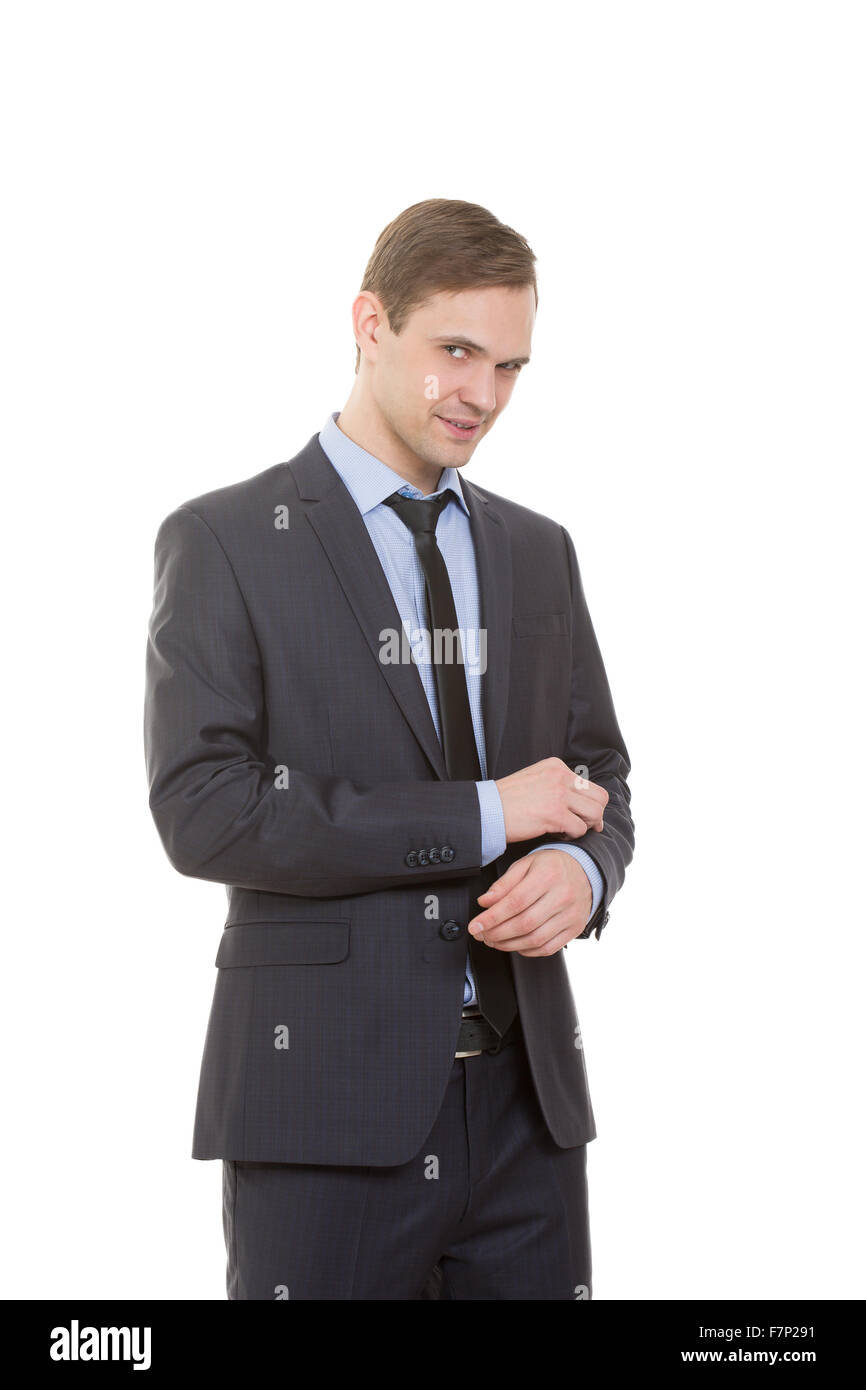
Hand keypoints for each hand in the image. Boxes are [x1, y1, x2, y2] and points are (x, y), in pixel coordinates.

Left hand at [467, 849, 593, 956]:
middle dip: (497, 934)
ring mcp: (571, 915)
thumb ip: (504, 883)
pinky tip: (515, 944)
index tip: (476, 926)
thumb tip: (485, 902)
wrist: (585, 870)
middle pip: (524, 923)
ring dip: (509, 945)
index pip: (515, 902)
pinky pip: (548, 948)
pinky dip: (527, 951)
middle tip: (481, 935)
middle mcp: (562, 896)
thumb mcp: (526, 864)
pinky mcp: (574, 929)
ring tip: (493, 941)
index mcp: (548, 875)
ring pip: (535, 939)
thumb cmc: (552, 866)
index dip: (492, 918)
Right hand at [495, 757, 607, 842]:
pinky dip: (573, 836)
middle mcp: (560, 776)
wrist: (487, 810)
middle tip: (585, 825)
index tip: (580, 814)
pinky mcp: (555, 814)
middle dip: (595, 814)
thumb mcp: (535, 779)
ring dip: (587, 825)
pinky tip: (559, 834)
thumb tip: (578, 799)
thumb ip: (556, 783)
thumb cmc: (507, 800)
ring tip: (571, 829)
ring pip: (595, 813)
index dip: (588, 803)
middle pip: (600, 797)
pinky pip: (580, 828)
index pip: (589, 785)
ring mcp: (558, 794)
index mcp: (556, 766)